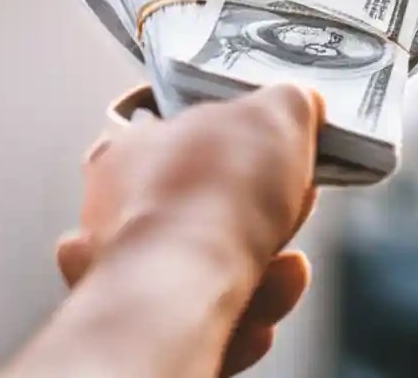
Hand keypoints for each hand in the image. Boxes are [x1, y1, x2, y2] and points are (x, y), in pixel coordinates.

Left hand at [54, 85, 321, 375]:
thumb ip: (289, 101)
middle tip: (292, 213)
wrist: (181, 286)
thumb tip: (300, 104)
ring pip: (221, 260)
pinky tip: (260, 299)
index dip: (244, 141)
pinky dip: (249, 309)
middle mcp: (117, 204)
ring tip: (284, 269)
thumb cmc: (216, 192)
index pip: (185, 129)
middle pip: (215, 203)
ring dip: (270, 268)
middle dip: (270, 215)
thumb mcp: (279, 109)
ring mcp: (128, 263)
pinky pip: (217, 311)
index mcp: (132, 142)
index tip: (281, 154)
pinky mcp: (150, 316)